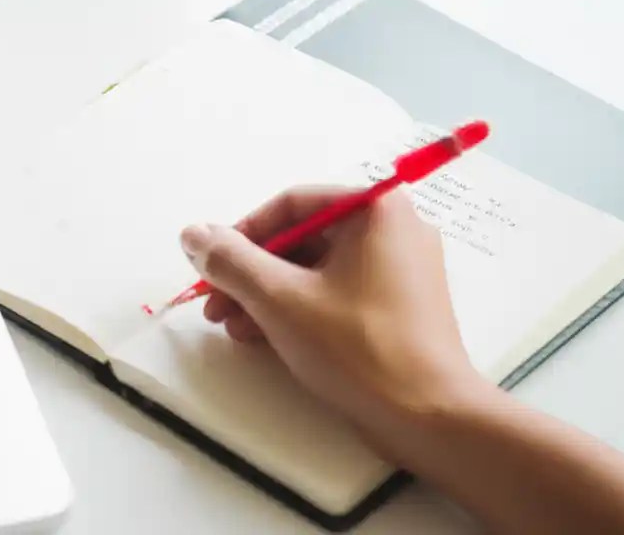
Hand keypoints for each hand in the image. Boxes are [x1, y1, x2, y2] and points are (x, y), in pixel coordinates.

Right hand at [180, 186, 490, 461]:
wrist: (430, 419)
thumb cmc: (357, 348)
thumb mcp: (280, 299)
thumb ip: (231, 261)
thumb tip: (193, 234)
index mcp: (375, 209)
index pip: (291, 204)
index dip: (241, 235)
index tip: (210, 267)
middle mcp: (394, 229)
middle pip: (302, 239)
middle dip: (250, 273)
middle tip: (214, 305)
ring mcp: (401, 270)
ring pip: (316, 270)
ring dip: (267, 295)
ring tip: (234, 328)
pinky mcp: (400, 308)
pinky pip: (337, 293)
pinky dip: (299, 309)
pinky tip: (264, 337)